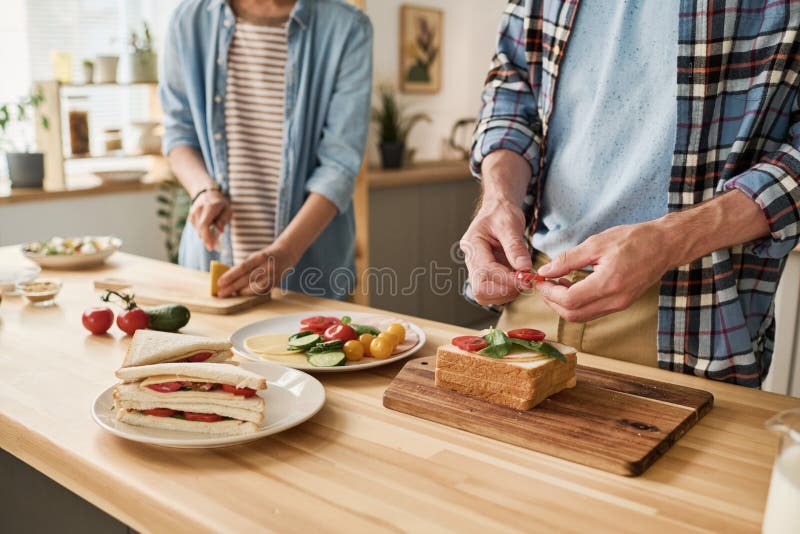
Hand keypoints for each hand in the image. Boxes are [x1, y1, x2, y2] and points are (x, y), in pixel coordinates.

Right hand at [187, 190, 230, 250]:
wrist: (206, 193)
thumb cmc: (220, 203)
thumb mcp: (227, 209)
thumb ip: (223, 219)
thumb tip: (220, 230)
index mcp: (209, 207)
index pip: (204, 225)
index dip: (207, 237)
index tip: (211, 247)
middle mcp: (199, 210)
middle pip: (200, 230)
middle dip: (207, 240)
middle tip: (214, 246)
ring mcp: (193, 213)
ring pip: (198, 230)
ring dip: (206, 234)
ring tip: (214, 228)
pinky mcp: (190, 217)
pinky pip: (197, 228)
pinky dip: (202, 230)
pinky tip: (208, 224)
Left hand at [216, 242, 298, 297]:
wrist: (286, 254)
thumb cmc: (266, 255)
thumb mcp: (255, 256)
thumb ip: (244, 266)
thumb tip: (228, 278)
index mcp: (260, 257)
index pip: (242, 268)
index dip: (230, 276)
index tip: (219, 283)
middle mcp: (267, 266)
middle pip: (246, 279)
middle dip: (232, 287)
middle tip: (221, 293)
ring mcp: (273, 276)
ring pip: (254, 288)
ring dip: (241, 292)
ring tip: (231, 294)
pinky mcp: (275, 283)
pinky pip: (261, 291)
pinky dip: (251, 293)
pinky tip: (243, 294)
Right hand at [460, 196, 532, 305]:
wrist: (497, 211)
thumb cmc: (501, 213)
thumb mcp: (510, 224)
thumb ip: (515, 246)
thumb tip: (523, 267)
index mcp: (472, 245)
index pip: (484, 271)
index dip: (505, 279)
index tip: (525, 279)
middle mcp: (471, 260)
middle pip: (480, 289)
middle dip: (504, 290)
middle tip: (525, 282)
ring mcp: (477, 269)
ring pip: (485, 295)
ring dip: (507, 293)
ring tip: (523, 279)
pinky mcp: (486, 275)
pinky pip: (493, 292)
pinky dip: (508, 291)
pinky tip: (519, 279)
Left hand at [534, 222, 671, 322]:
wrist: (665, 245)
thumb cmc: (633, 239)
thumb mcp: (596, 243)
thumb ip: (568, 259)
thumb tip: (545, 271)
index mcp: (608, 284)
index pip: (569, 300)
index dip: (549, 293)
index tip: (540, 281)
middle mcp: (615, 300)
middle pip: (573, 315)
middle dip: (553, 302)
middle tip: (544, 285)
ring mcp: (619, 305)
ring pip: (582, 316)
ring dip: (564, 304)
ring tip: (556, 284)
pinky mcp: (621, 304)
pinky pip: (592, 312)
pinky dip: (577, 303)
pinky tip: (572, 286)